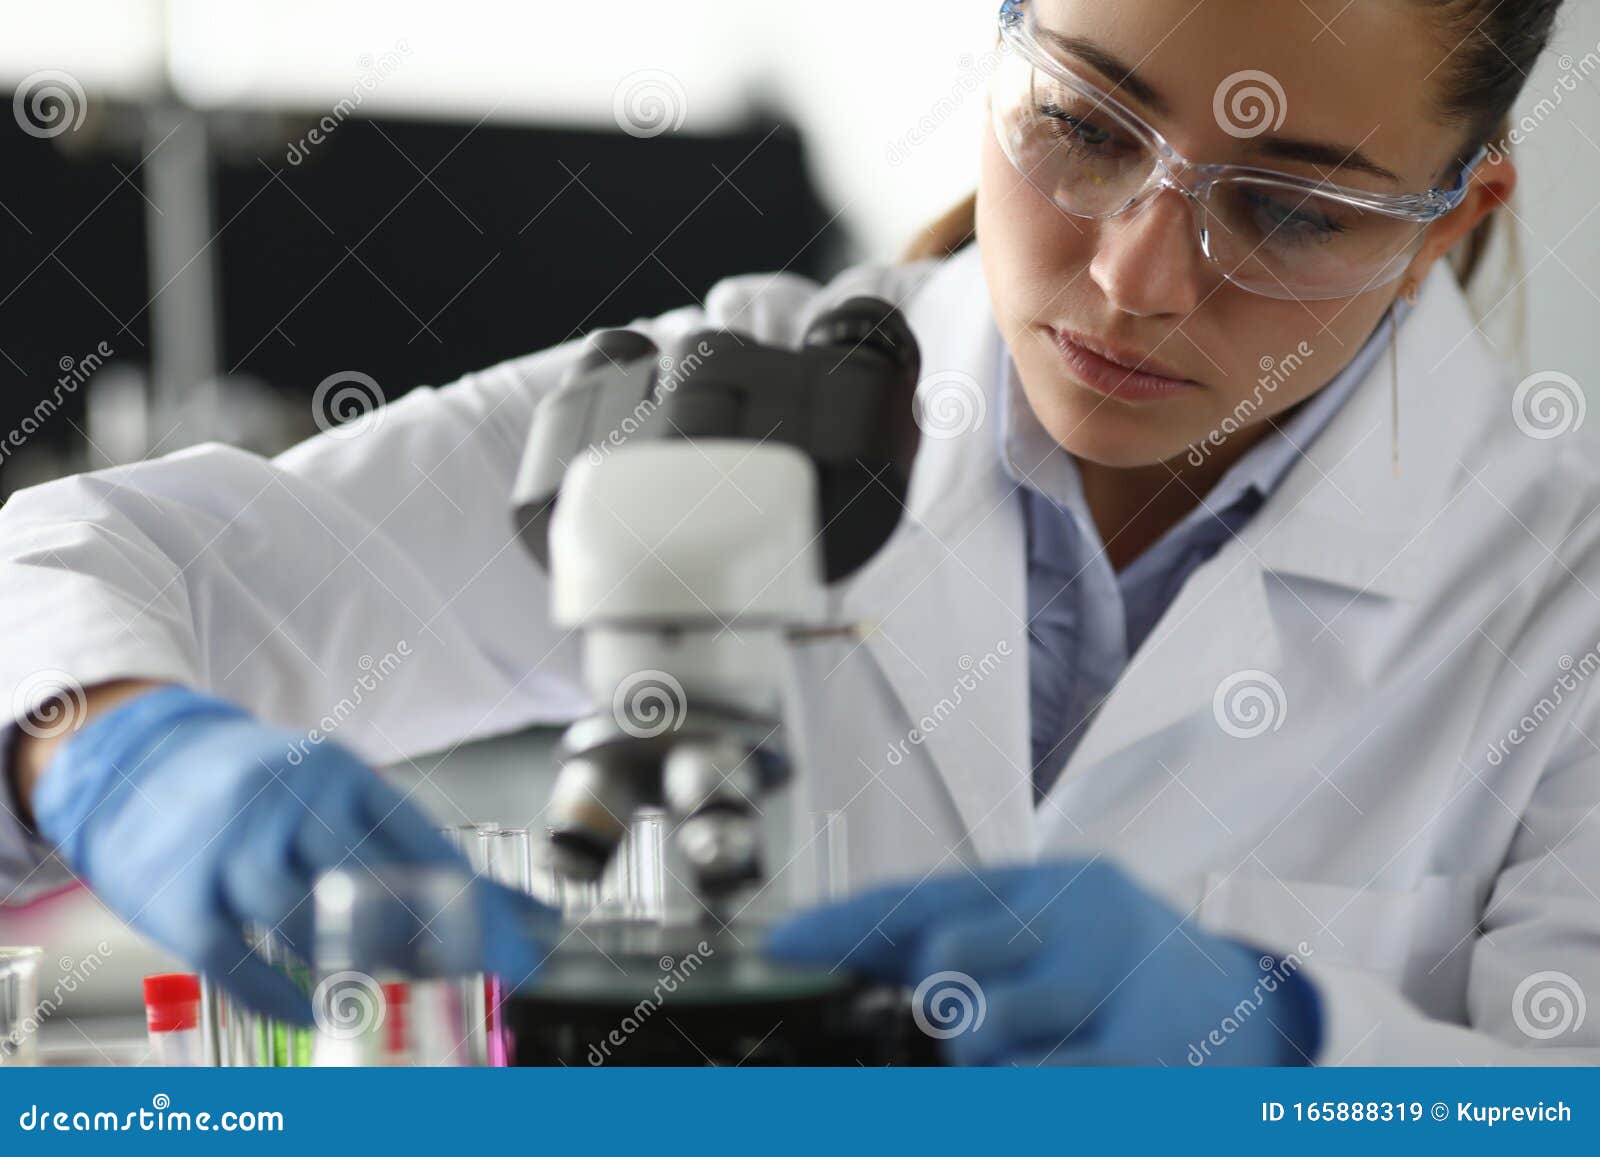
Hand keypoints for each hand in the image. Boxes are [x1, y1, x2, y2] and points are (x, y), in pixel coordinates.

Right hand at [32, 686, 547, 1023]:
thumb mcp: (338, 794)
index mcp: (342, 775)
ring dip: (359, 969)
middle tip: (473, 978)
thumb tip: (524, 914)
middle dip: (438, 946)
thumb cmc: (262, 789)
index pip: (429, 850)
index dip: (483, 912)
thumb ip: (418, 853)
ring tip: (393, 987)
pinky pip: (238, 963)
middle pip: (378, 889)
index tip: (525, 952)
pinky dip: (283, 996)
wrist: (134, 758)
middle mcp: (290, 804)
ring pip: (310, 928)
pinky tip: (316, 1010)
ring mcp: (231, 849)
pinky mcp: (178, 897)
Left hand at [766, 859, 1321, 1065]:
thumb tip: (840, 958)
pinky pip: (1039, 1086)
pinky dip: (1021, 1086)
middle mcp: (1083, 918)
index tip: (778, 948)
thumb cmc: (1127, 976)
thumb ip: (964, 941)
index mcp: (1054, 882)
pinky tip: (1040, 1073)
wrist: (1261, 1019)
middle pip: (945, 959)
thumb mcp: (1056, 935)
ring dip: (978, 1060)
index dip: (844, 923)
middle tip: (970, 1028)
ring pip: (981, 1032)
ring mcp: (1116, 988)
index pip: (926, 894)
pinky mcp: (1141, 1065)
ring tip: (1028, 1050)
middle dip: (932, 1006)